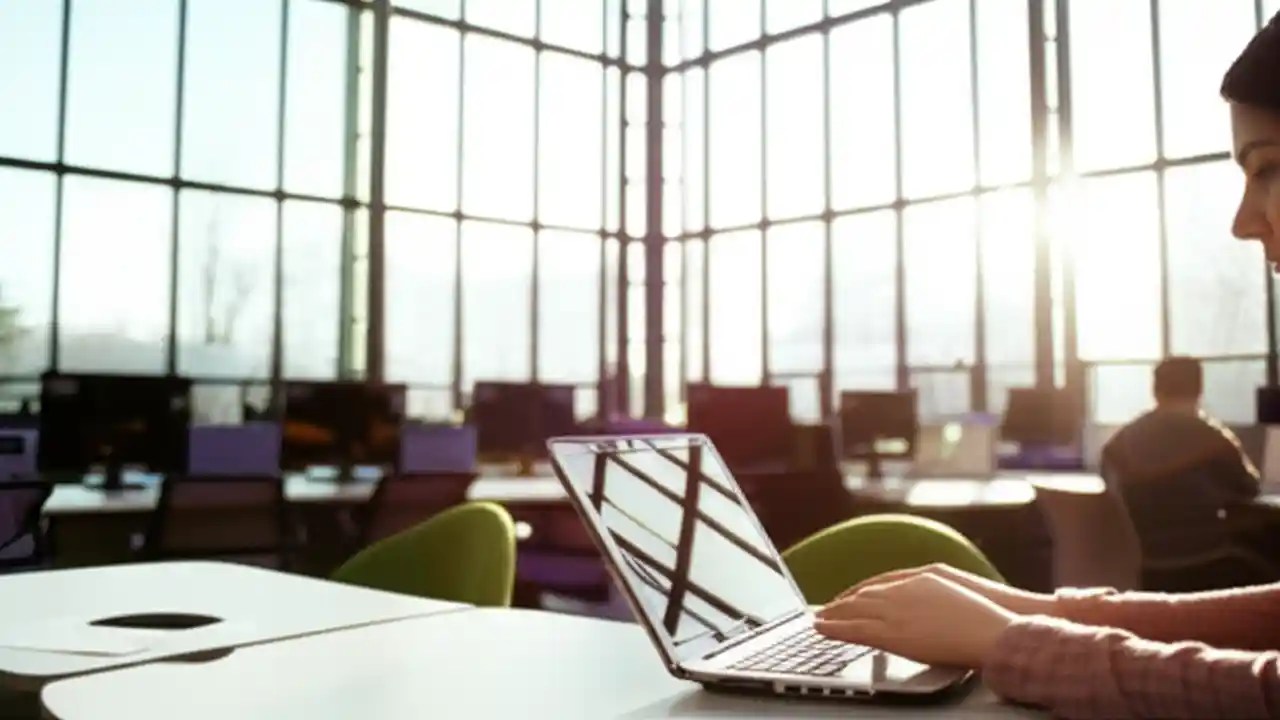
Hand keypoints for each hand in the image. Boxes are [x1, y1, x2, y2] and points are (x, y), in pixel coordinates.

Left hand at [833, 563, 1056, 617]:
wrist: (1003, 625)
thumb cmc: (992, 616)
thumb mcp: (963, 596)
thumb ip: (941, 598)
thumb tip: (932, 609)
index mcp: (925, 575)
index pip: (884, 581)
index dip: (863, 589)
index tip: (848, 595)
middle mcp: (908, 587)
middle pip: (866, 593)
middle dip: (845, 601)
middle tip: (825, 608)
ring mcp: (900, 608)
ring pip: (856, 609)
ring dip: (835, 613)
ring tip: (818, 619)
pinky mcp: (895, 631)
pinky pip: (857, 629)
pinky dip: (837, 629)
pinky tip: (822, 629)